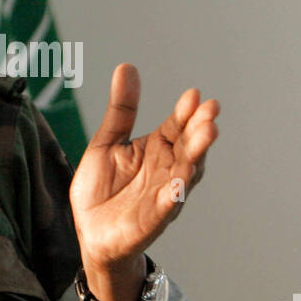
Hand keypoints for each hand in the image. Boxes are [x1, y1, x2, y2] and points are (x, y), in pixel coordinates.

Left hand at [70, 63, 219, 296]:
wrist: (90, 233)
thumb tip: (127, 67)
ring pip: (185, 172)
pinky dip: (175, 192)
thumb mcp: (107, 142)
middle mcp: (166, 169)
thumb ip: (121, 109)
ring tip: (206, 134)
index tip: (193, 95)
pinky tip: (181, 178)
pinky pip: (168, 204)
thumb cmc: (102, 189)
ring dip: (197, 154)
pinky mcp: (153, 218)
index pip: (175, 126)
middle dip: (200, 129)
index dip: (185, 112)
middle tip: (210, 110)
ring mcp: (163, 194)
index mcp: (156, 149)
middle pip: (187, 146)